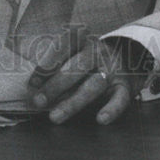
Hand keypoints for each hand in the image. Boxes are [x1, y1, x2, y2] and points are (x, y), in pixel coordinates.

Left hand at [26, 27, 149, 125]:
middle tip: (38, 101)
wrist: (126, 58)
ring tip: (55, 116)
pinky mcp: (125, 86)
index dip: (47, 62)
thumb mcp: (73, 53)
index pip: (64, 45)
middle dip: (55, 85)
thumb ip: (56, 66)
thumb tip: (32, 88)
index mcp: (82, 40)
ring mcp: (112, 68)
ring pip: (93, 85)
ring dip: (72, 102)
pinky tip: (100, 119)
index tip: (32, 82)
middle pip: (76, 67)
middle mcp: (97, 51)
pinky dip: (112, 109)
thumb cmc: (88, 60)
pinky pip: (120, 98)